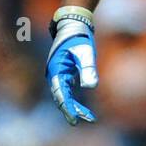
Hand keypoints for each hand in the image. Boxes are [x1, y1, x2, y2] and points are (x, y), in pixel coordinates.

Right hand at [46, 7, 97, 124]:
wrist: (73, 24)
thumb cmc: (79, 38)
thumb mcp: (85, 52)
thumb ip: (88, 69)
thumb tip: (91, 87)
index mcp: (56, 70)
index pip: (61, 94)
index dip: (68, 108)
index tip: (75, 120)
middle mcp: (54, 74)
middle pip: (61, 98)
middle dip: (72, 110)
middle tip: (85, 121)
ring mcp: (58, 75)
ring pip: (64, 96)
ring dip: (75, 108)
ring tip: (90, 118)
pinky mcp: (63, 74)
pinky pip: (67, 91)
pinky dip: (75, 101)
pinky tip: (84, 110)